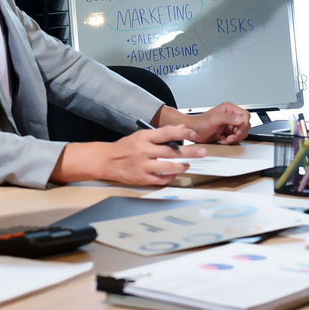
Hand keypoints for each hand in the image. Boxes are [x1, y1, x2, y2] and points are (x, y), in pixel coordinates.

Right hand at [51, 123, 203, 184]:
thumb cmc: (125, 147)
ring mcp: (143, 166)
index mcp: (144, 138)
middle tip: (201, 152)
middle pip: (171, 152)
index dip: (182, 132)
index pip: (167, 133)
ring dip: (181, 166)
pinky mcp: (142, 178)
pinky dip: (170, 177)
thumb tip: (181, 129)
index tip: (193, 133)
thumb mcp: (141, 135)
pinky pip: (161, 180)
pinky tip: (174, 174)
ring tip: (187, 165)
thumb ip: (160, 133)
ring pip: (168, 167)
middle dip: (190, 152)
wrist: (107, 161)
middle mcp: (144, 151)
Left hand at [171, 102, 250, 143]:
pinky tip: (223, 140)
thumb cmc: (199, 123)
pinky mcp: (227, 132)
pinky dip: (231, 141)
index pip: (245, 115)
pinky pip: (235, 137)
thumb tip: (240, 119)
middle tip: (230, 137)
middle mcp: (231, 115)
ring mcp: (230, 124)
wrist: (193, 132)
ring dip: (235, 138)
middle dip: (239, 133)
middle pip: (245, 125)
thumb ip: (227, 118)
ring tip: (226, 140)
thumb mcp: (213, 119)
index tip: (237, 131)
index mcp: (229, 108)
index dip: (243, 124)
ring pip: (242, 132)